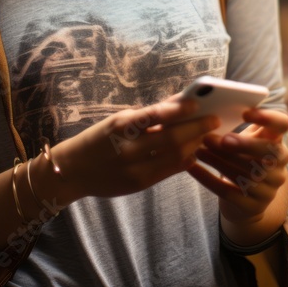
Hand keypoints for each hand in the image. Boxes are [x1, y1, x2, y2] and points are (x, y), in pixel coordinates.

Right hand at [47, 98, 220, 203]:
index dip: (178, 110)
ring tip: (207, 135)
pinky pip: (169, 171)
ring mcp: (134, 169)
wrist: (73, 170)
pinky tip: (192, 152)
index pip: (154, 115)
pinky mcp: (139, 184)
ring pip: (174, 156)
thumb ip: (147, 115)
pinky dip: (184, 160)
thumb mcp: (117, 120)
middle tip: (214, 120)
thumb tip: (179, 102)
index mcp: (120, 126)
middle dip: (196, 129)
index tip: (196, 103)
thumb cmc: (98, 139)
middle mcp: (128, 148)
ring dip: (194, 144)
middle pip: (171, 138)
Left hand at [185, 107, 287, 223]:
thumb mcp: (244, 141)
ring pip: (246, 173)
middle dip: (241, 144)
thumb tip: (208, 111)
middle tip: (213, 138)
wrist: (244, 200)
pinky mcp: (254, 206)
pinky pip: (229, 192)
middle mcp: (279, 165)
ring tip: (198, 150)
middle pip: (268, 151)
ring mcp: (270, 188)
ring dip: (218, 160)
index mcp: (276, 141)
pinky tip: (191, 168)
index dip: (268, 117)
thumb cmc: (241, 160)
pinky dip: (208, 179)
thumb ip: (235, 126)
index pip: (282, 124)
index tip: (245, 113)